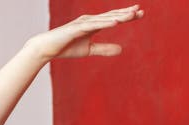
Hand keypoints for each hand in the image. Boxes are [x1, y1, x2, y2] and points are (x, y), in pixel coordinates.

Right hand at [23, 5, 143, 61]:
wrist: (47, 48)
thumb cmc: (66, 47)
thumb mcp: (89, 50)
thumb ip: (104, 49)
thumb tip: (121, 49)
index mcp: (93, 24)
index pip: (114, 19)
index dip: (127, 16)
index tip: (140, 14)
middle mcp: (90, 20)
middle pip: (112, 16)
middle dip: (126, 13)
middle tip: (141, 10)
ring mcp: (83, 23)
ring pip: (105, 19)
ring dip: (119, 17)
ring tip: (132, 15)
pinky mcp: (77, 29)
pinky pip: (93, 26)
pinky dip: (105, 23)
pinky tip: (116, 22)